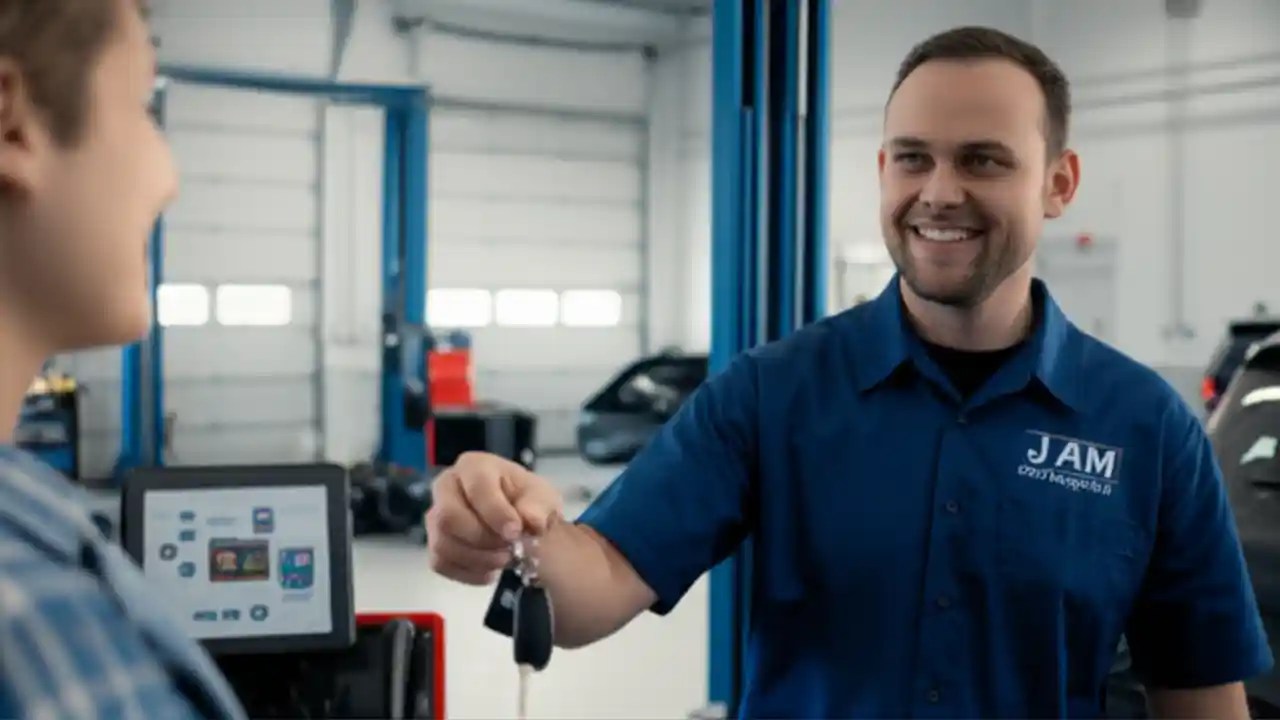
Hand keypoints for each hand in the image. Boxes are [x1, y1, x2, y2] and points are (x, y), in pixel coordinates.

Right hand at [426, 452, 563, 584]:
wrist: (520, 521)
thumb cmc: (526, 501)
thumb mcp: (542, 498)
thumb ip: (538, 507)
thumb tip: (531, 522)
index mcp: (473, 466)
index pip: (476, 487)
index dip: (495, 512)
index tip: (516, 532)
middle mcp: (446, 488)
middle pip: (448, 517)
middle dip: (483, 539)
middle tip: (509, 548)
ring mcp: (435, 517)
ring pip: (443, 544)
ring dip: (478, 559)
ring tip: (504, 559)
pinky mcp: (434, 545)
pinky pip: (441, 564)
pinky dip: (469, 573)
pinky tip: (491, 570)